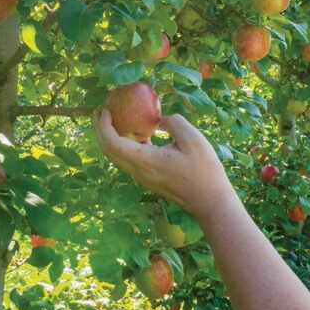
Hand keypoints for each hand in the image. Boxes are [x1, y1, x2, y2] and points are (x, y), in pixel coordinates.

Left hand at [93, 109, 238, 222]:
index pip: (113, 143)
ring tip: (112, 118)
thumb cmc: (204, 170)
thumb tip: (159, 119)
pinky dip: (125, 143)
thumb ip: (173, 122)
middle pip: (109, 150)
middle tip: (100, 110)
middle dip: (100, 130)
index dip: (104, 125)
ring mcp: (142, 176)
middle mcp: (138, 171)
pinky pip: (129, 159)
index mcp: (145, 161)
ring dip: (111, 136)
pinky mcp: (148, 178)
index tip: (104, 108)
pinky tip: (135, 130)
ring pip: (117, 156)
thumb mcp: (193, 138)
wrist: (209, 201)